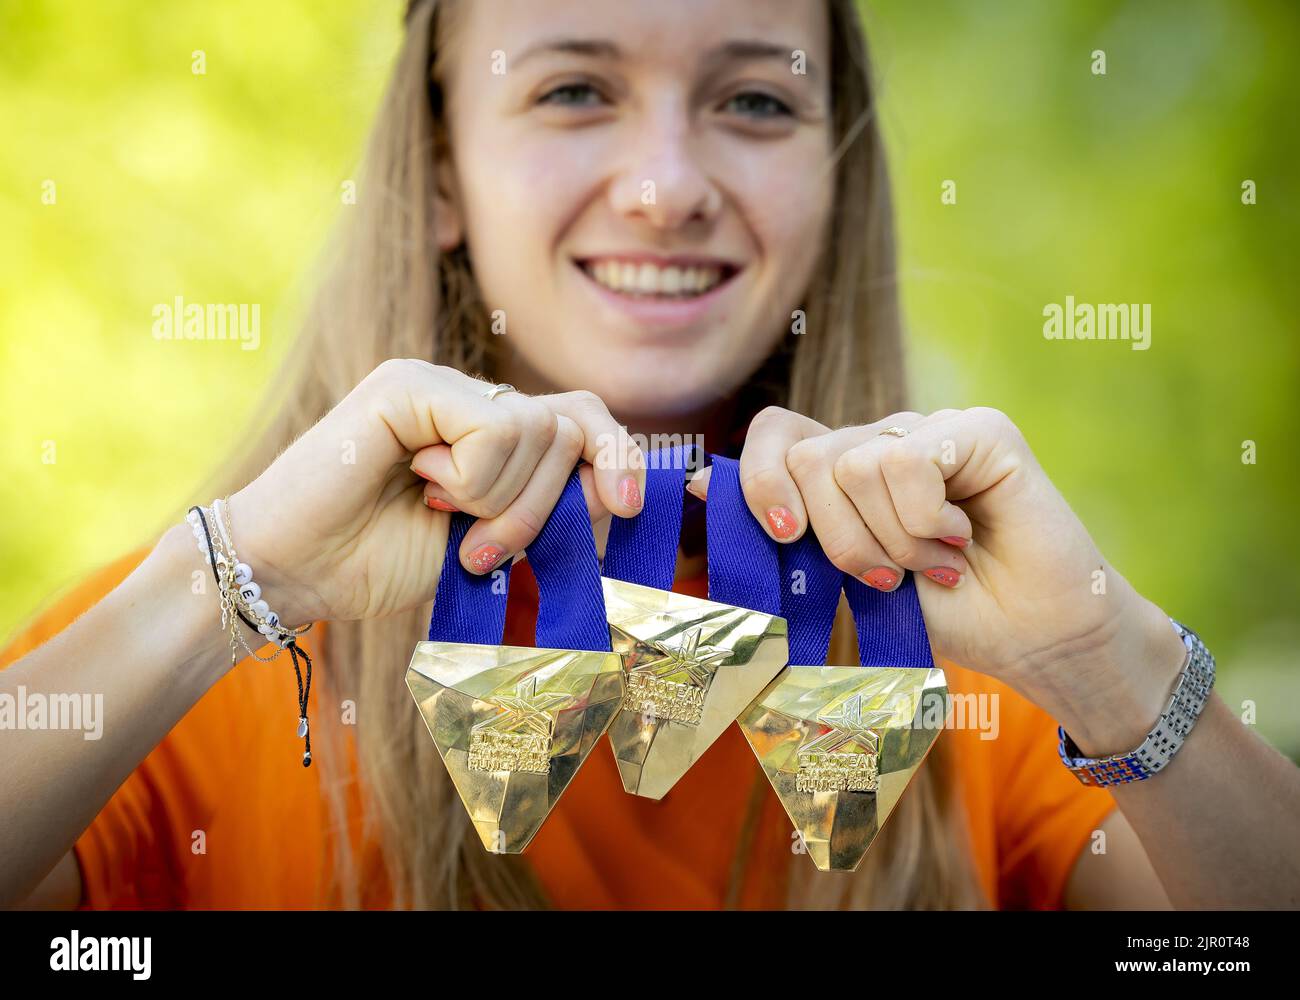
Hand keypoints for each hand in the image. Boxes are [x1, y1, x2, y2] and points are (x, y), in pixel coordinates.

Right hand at [224, 359, 644, 624]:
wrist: (291, 571)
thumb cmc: (379, 559)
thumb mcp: (488, 539)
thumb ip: (549, 507)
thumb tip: (622, 489)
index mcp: (487, 426)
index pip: (580, 416)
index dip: (616, 454)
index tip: (630, 505)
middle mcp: (466, 394)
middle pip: (568, 427)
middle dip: (542, 508)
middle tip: (482, 547)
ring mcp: (435, 382)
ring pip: (538, 431)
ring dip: (503, 505)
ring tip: (445, 520)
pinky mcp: (406, 386)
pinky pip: (493, 429)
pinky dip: (472, 480)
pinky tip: (420, 486)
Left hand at [689, 405, 1187, 753]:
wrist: (1034, 637)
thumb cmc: (946, 612)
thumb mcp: (850, 574)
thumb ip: (788, 527)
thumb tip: (695, 481)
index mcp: (847, 473)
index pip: (776, 435)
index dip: (759, 480)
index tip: (782, 533)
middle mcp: (883, 440)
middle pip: (805, 457)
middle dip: (837, 538)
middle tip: (889, 574)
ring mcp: (930, 429)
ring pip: (852, 465)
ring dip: (891, 539)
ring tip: (936, 561)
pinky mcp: (979, 429)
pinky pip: (906, 462)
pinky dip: (925, 520)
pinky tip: (963, 539)